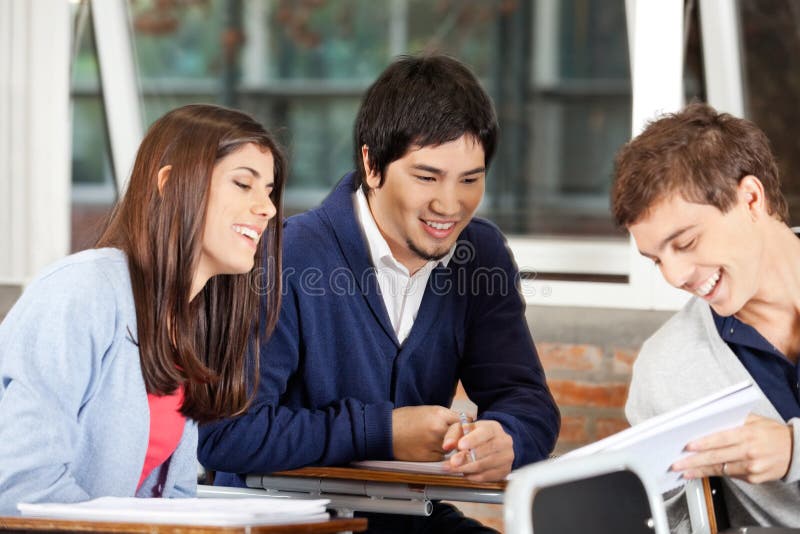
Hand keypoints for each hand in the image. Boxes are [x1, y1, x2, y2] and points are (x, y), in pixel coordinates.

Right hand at [392, 406, 460, 460]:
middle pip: (460, 437)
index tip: (463, 429)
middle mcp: (438, 429)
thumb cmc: (405, 419)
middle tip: (453, 438)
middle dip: (458, 438)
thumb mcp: (427, 410)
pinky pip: (441, 458)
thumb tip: (464, 422)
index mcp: (439, 414)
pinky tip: (427, 448)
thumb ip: (446, 416)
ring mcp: (434, 444)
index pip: (463, 422)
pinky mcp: (428, 457)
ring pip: (452, 449)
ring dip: (448, 448)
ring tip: (432, 440)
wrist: (386, 431)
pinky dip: (438, 454)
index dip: (464, 427)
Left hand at [442, 418, 513, 481]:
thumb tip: (447, 445)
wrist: (494, 442)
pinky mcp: (504, 471)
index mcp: (493, 428)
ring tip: (452, 469)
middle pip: (484, 452)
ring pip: (484, 466)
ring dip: (465, 469)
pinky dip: (473, 476)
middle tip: (451, 463)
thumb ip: (453, 435)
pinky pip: (486, 477)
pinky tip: (464, 473)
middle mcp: (503, 442)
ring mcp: (506, 457)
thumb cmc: (476, 435)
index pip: (484, 433)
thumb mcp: (463, 428)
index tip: (460, 446)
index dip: (472, 440)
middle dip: (465, 458)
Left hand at [672, 414, 792, 483]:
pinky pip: (730, 476)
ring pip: (721, 469)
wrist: (796, 451)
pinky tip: (700, 473)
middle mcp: (750, 451)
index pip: (721, 438)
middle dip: (694, 461)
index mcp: (748, 433)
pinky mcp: (753, 479)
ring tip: (683, 471)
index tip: (687, 446)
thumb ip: (732, 419)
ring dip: (699, 471)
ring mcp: (752, 467)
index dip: (703, 443)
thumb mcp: (754, 419)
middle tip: (677, 463)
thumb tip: (707, 420)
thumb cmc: (772, 432)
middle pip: (717, 457)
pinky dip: (713, 474)